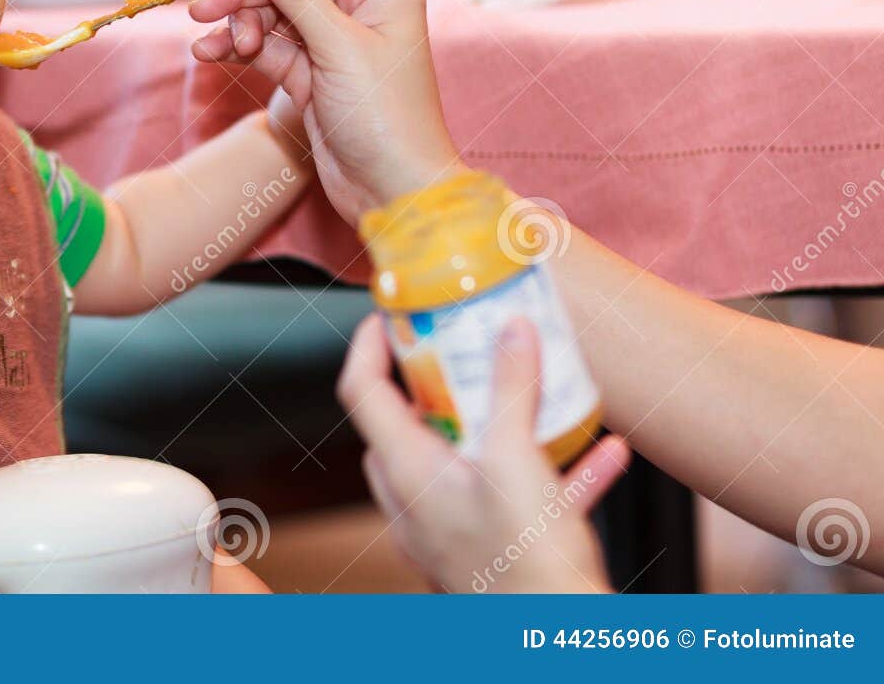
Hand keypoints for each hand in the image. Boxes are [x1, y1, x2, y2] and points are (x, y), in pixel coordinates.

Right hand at [189, 0, 458, 219]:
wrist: (394, 189)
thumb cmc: (386, 117)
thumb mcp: (338, 47)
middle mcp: (358, 6)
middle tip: (201, 9)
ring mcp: (332, 40)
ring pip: (272, 12)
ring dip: (236, 22)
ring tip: (206, 42)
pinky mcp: (311, 72)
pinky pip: (268, 46)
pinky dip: (240, 48)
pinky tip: (211, 54)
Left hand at [338, 314, 629, 593]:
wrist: (557, 646)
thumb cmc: (525, 571)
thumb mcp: (518, 463)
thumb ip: (513, 391)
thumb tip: (510, 331)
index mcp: (407, 472)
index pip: (361, 391)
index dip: (370, 346)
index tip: (390, 316)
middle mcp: (415, 500)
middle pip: (409, 423)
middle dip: (439, 383)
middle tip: (467, 348)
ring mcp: (447, 529)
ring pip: (464, 458)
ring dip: (501, 423)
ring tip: (537, 392)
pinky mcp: (487, 550)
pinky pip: (512, 496)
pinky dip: (550, 471)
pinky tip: (602, 453)